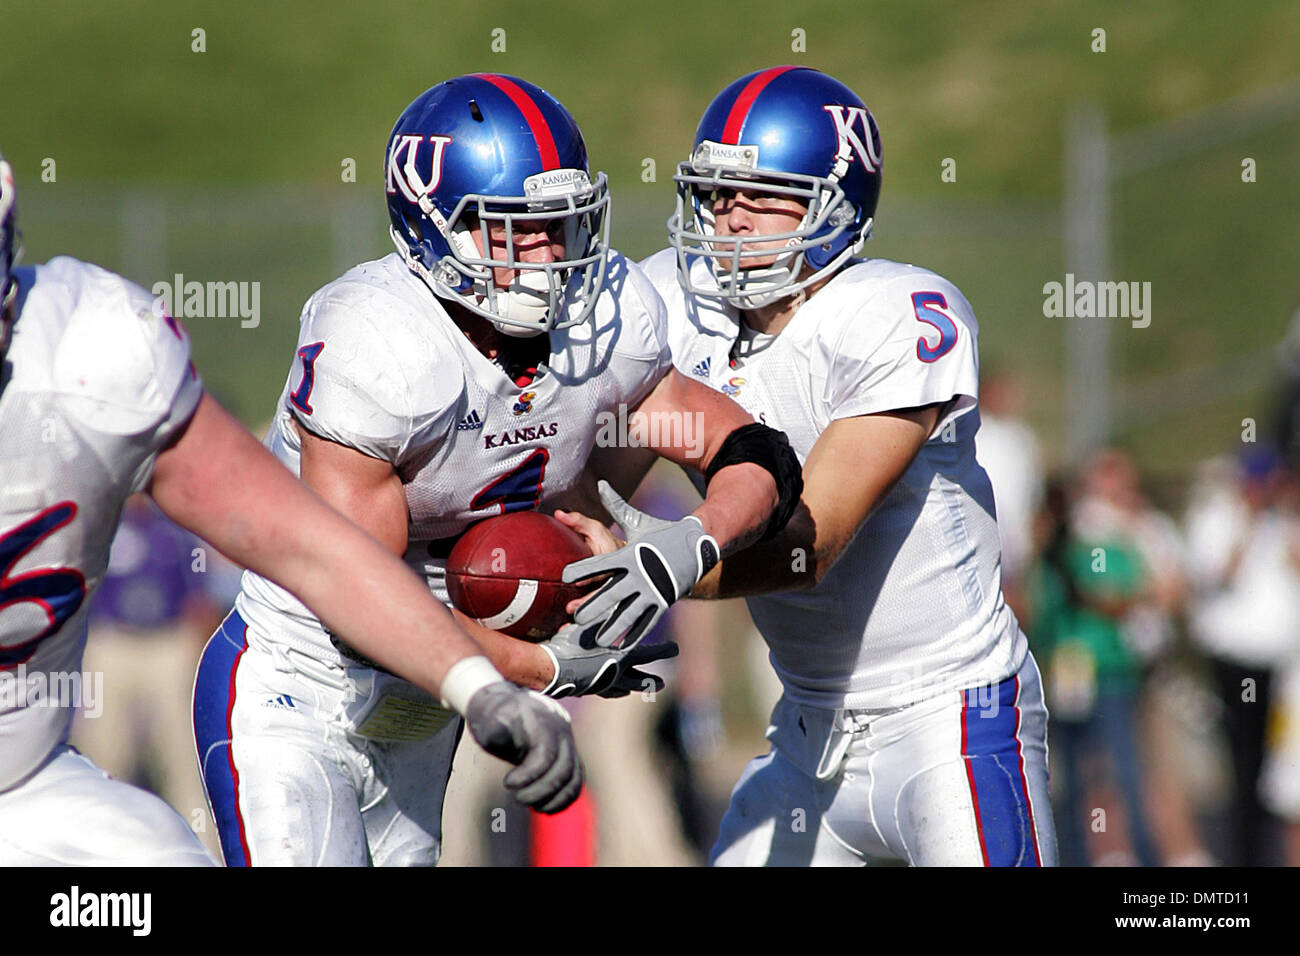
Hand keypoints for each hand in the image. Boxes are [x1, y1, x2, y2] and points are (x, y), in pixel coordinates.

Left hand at [462, 682, 582, 813]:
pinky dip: (563, 798)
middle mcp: (560, 730)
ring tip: (532, 805)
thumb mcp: (488, 719)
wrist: (507, 705)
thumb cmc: (493, 716)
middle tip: (517, 798)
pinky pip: (575, 780)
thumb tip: (496, 734)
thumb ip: (494, 728)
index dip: (529, 774)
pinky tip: (544, 807)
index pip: (546, 752)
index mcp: (541, 718)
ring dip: (554, 798)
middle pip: (563, 768)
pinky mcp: (569, 756)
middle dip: (540, 791)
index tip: (508, 783)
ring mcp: (568, 743)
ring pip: (573, 777)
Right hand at [539, 621, 678, 697]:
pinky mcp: (586, 689)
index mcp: (621, 658)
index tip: (675, 649)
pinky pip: (603, 690)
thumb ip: (607, 614)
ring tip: (635, 691)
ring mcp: (601, 684)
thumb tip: (621, 599)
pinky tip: (609, 690)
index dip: (663, 650)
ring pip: (620, 688)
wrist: (550, 668)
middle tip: (663, 683)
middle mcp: (614, 674)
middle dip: (650, 680)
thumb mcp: (592, 622)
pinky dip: (610, 690)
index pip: (648, 653)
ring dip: (630, 688)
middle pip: (638, 679)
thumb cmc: (572, 643)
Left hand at [561, 481, 717, 647]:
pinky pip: (647, 621)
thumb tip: (600, 484)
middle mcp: (639, 573)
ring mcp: (652, 589)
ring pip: (628, 613)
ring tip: (597, 639)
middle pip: (610, 593)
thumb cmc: (662, 532)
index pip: (600, 563)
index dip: (582, 570)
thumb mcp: (638, 520)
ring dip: (612, 627)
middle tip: (574, 617)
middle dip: (592, 606)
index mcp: (629, 554)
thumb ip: (616, 506)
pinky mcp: (664, 600)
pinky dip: (635, 633)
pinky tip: (623, 645)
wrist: (698, 544)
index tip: (565, 577)